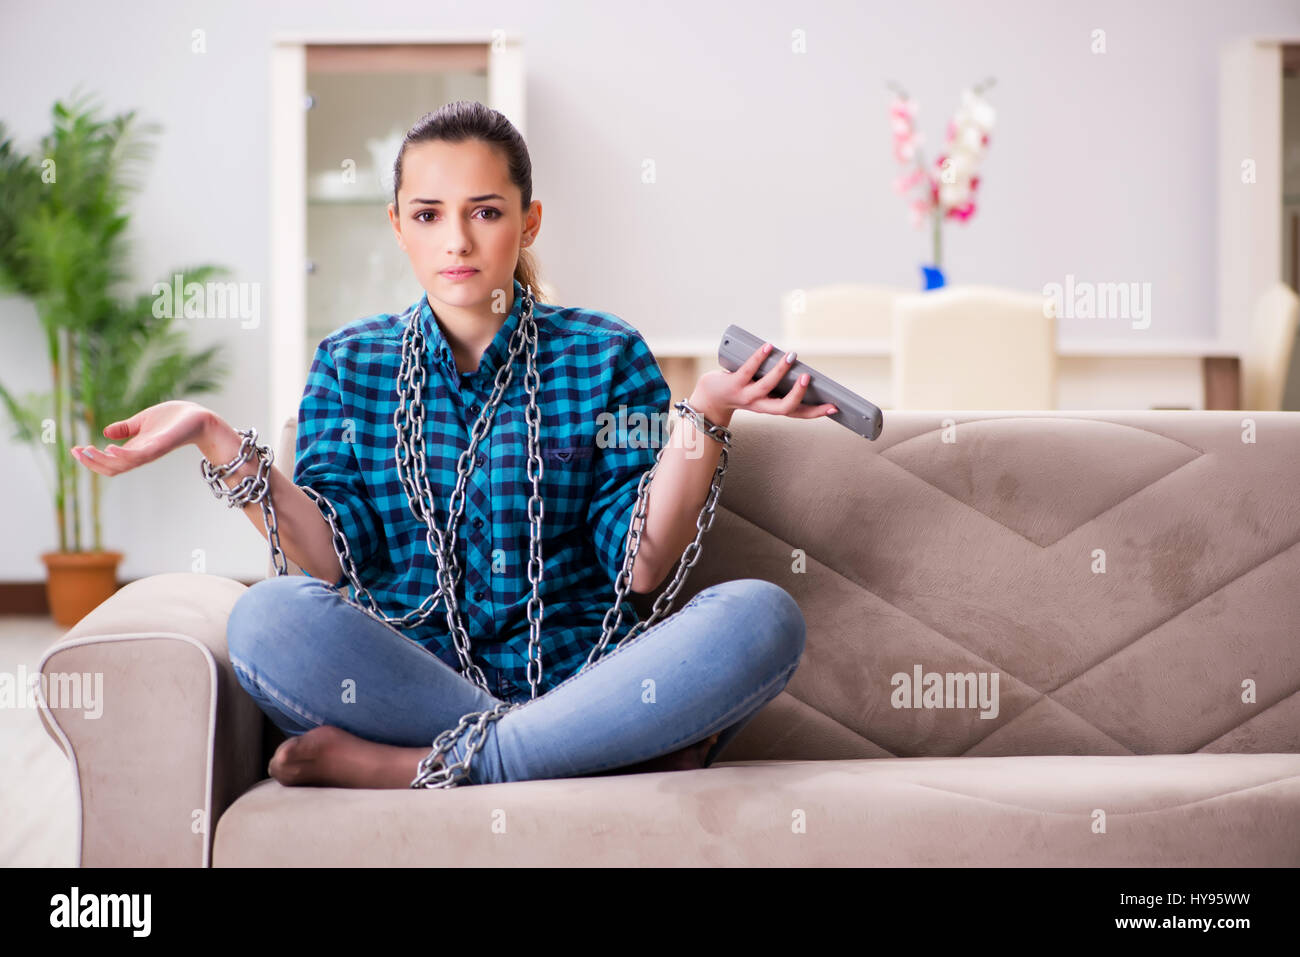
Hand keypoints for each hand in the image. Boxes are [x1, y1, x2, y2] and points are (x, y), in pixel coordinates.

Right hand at [70, 400, 215, 476]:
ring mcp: (151, 452)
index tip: (74, 449)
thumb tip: (105, 431)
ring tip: (89, 450)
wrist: (199, 417)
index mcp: (136, 449)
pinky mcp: (161, 446)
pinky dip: (123, 454)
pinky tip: (110, 448)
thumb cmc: (174, 419)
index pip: (109, 462)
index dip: (91, 459)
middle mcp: (142, 455)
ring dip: (103, 460)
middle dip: (92, 462)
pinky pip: (139, 456)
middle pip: (112, 468)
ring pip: (122, 465)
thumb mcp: (143, 421)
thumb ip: (126, 428)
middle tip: (77, 451)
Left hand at [690, 342, 837, 423]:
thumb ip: (778, 382)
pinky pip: (748, 370)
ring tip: (792, 356)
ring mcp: (746, 396)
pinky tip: (769, 348)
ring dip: (780, 371)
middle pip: (784, 408)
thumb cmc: (742, 391)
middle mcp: (760, 406)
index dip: (816, 412)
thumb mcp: (763, 390)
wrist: (710, 398)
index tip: (834, 407)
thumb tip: (797, 363)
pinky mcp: (733, 383)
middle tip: (808, 377)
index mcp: (771, 408)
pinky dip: (759, 358)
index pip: (797, 414)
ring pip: (766, 387)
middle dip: (797, 394)